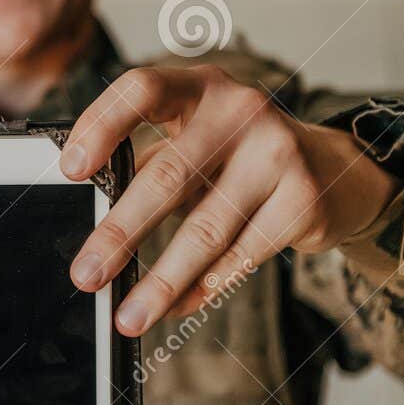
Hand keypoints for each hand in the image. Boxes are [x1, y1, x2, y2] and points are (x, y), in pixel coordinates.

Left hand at [60, 64, 398, 333]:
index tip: (70, 170)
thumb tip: (93, 230)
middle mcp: (240, 111)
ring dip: (162, 282)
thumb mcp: (196, 142)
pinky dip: (203, 288)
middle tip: (86, 274)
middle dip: (120, 234)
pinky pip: (241, 256)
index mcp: (200, 88)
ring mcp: (277, 153)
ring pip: (206, 230)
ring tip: (130, 316)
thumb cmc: (239, 158)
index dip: (102, 124)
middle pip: (169, 176)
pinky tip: (177, 308)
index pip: (143, 90)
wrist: (333, 172)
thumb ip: (149, 165)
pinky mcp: (303, 200)